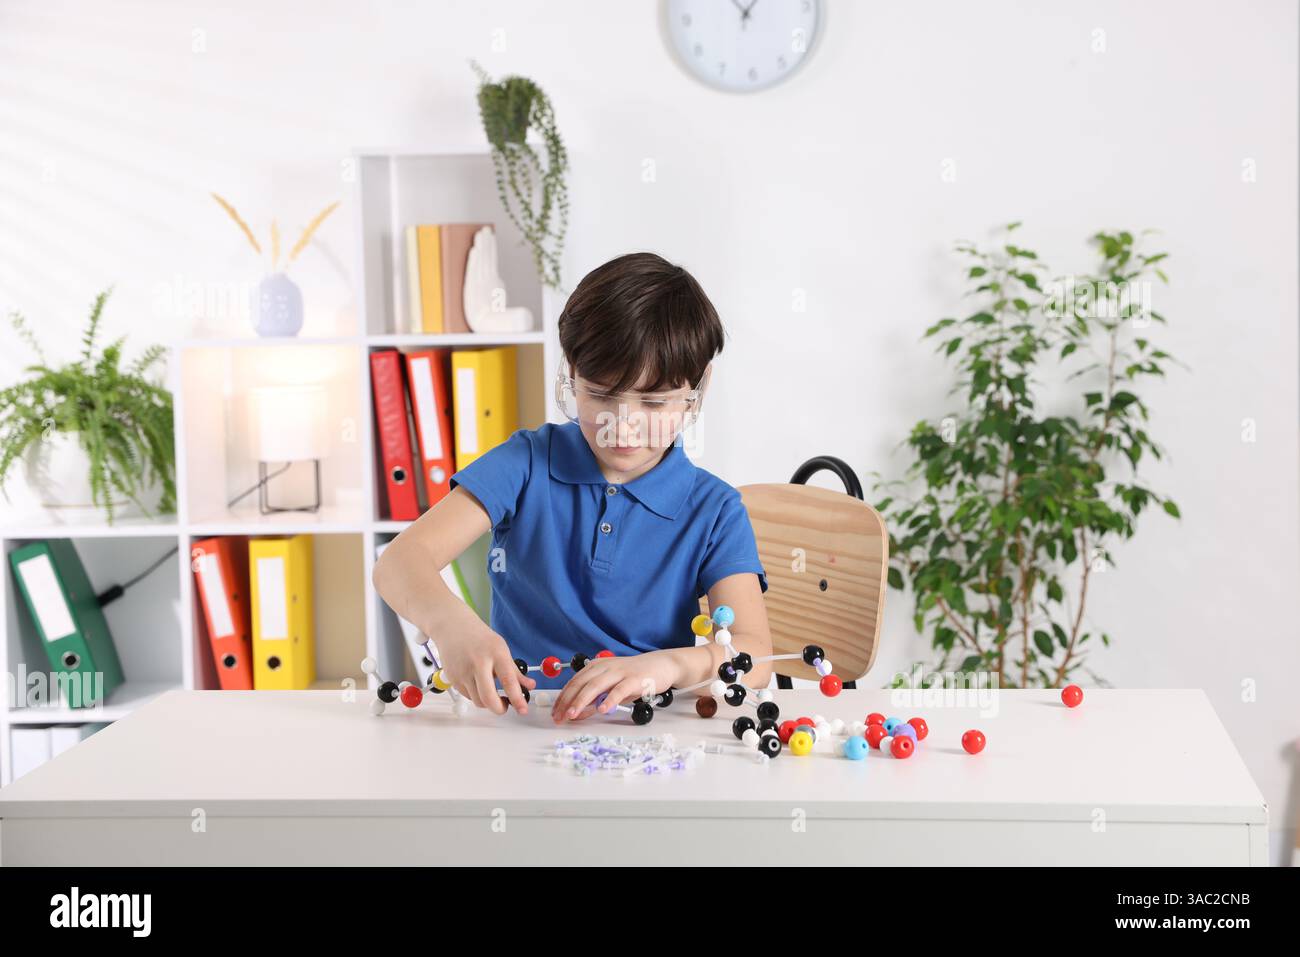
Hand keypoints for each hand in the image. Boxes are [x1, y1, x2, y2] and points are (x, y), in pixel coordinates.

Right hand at [436, 620, 534, 714]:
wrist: (453, 627)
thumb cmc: (479, 638)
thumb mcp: (501, 649)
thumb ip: (515, 671)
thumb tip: (529, 686)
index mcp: (496, 653)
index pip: (509, 681)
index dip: (517, 699)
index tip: (523, 710)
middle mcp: (479, 663)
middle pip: (489, 698)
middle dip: (499, 709)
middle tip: (504, 707)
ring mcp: (463, 672)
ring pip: (478, 701)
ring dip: (487, 702)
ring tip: (492, 691)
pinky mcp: (453, 678)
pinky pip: (468, 696)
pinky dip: (475, 695)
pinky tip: (477, 683)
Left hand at [550, 649, 686, 723]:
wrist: (660, 665)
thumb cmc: (634, 678)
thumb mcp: (611, 689)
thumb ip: (594, 701)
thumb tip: (576, 714)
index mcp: (596, 667)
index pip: (574, 683)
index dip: (562, 698)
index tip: (554, 713)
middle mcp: (604, 667)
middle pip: (581, 684)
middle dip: (568, 701)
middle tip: (559, 717)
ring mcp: (619, 672)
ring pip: (595, 686)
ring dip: (582, 701)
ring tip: (572, 714)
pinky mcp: (634, 679)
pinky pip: (619, 690)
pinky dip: (609, 700)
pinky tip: (602, 710)